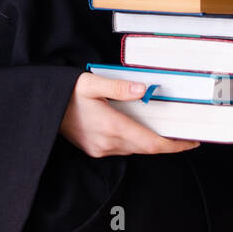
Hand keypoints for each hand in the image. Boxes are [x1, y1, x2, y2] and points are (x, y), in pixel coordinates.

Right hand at [60, 72, 199, 157]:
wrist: (42, 107)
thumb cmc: (65, 92)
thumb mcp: (91, 82)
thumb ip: (119, 87)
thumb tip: (143, 90)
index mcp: (111, 126)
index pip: (151, 143)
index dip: (174, 145)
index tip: (191, 142)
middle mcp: (107, 142)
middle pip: (146, 148)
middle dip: (167, 143)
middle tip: (183, 133)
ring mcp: (100, 148)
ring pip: (134, 149)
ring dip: (150, 141)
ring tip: (163, 128)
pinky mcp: (94, 149)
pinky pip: (122, 148)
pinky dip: (134, 141)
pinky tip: (137, 128)